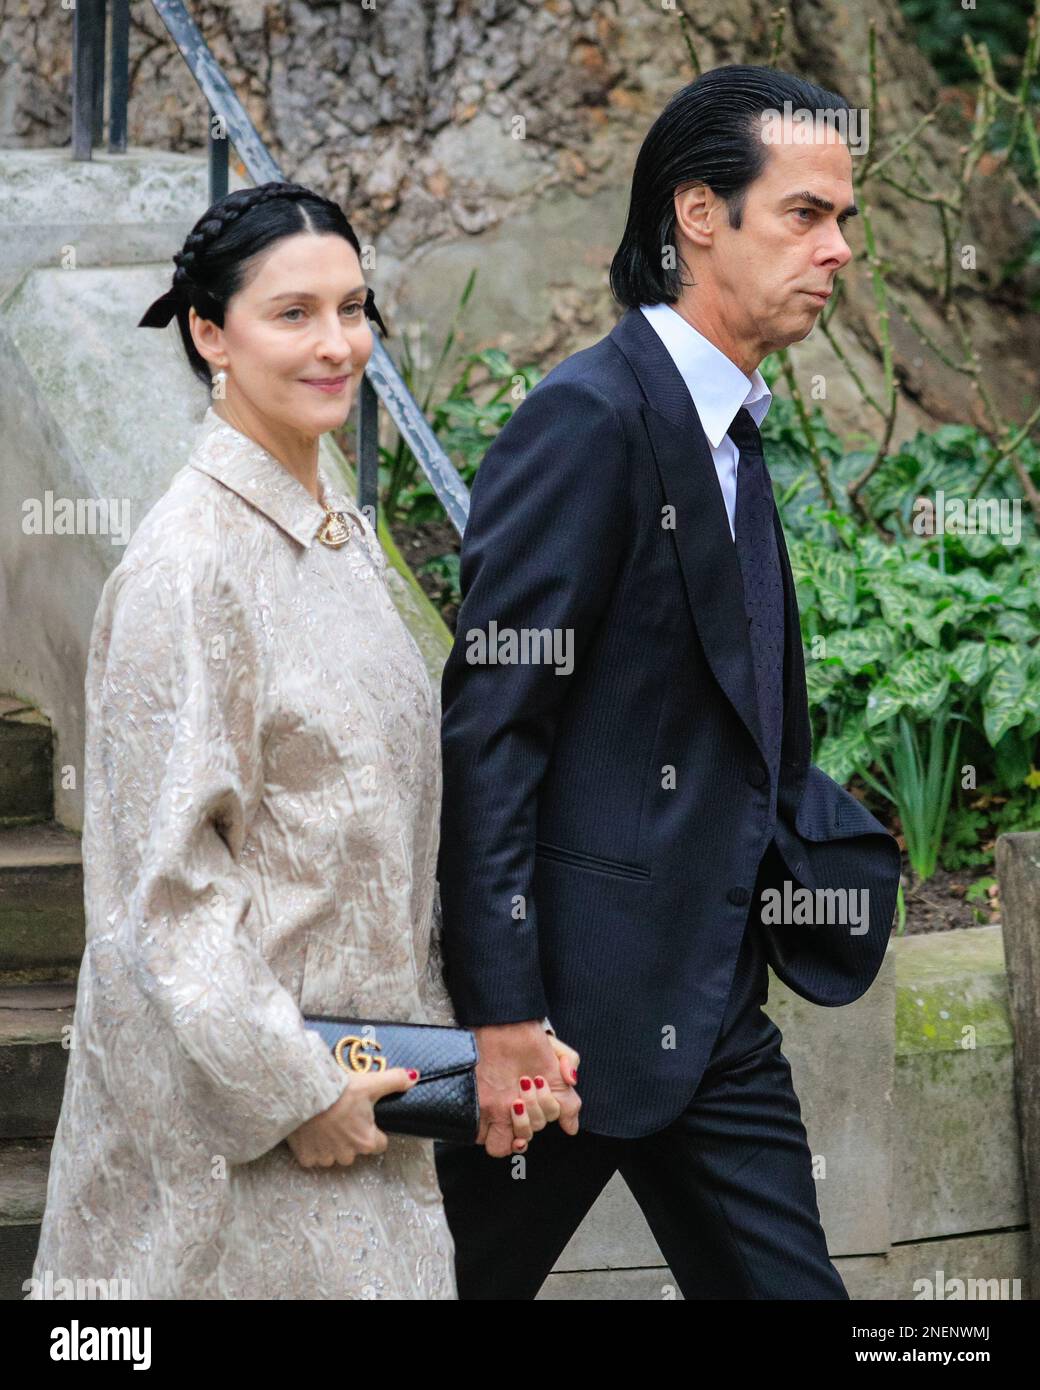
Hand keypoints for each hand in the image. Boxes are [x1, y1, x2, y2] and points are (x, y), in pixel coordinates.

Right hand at [286, 1066, 419, 1167]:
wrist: (305, 1094)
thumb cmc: (341, 1090)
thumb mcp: (371, 1083)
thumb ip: (395, 1081)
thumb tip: (415, 1078)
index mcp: (366, 1141)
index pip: (379, 1144)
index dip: (374, 1132)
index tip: (365, 1120)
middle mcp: (348, 1155)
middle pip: (355, 1150)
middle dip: (351, 1138)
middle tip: (343, 1117)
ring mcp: (326, 1158)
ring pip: (333, 1155)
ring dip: (331, 1143)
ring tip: (325, 1122)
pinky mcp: (306, 1158)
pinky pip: (312, 1157)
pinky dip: (312, 1146)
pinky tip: (310, 1130)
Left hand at [473, 1020, 579, 1158]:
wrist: (498, 1028)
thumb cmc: (527, 1037)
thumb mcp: (556, 1049)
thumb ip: (570, 1066)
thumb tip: (572, 1104)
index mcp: (546, 1093)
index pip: (560, 1116)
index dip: (561, 1115)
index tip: (551, 1096)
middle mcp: (527, 1106)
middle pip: (539, 1126)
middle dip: (538, 1107)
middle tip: (529, 1082)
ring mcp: (505, 1112)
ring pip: (521, 1139)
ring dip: (523, 1126)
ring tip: (516, 1102)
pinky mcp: (485, 1114)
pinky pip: (494, 1143)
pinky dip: (500, 1142)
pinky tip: (505, 1126)